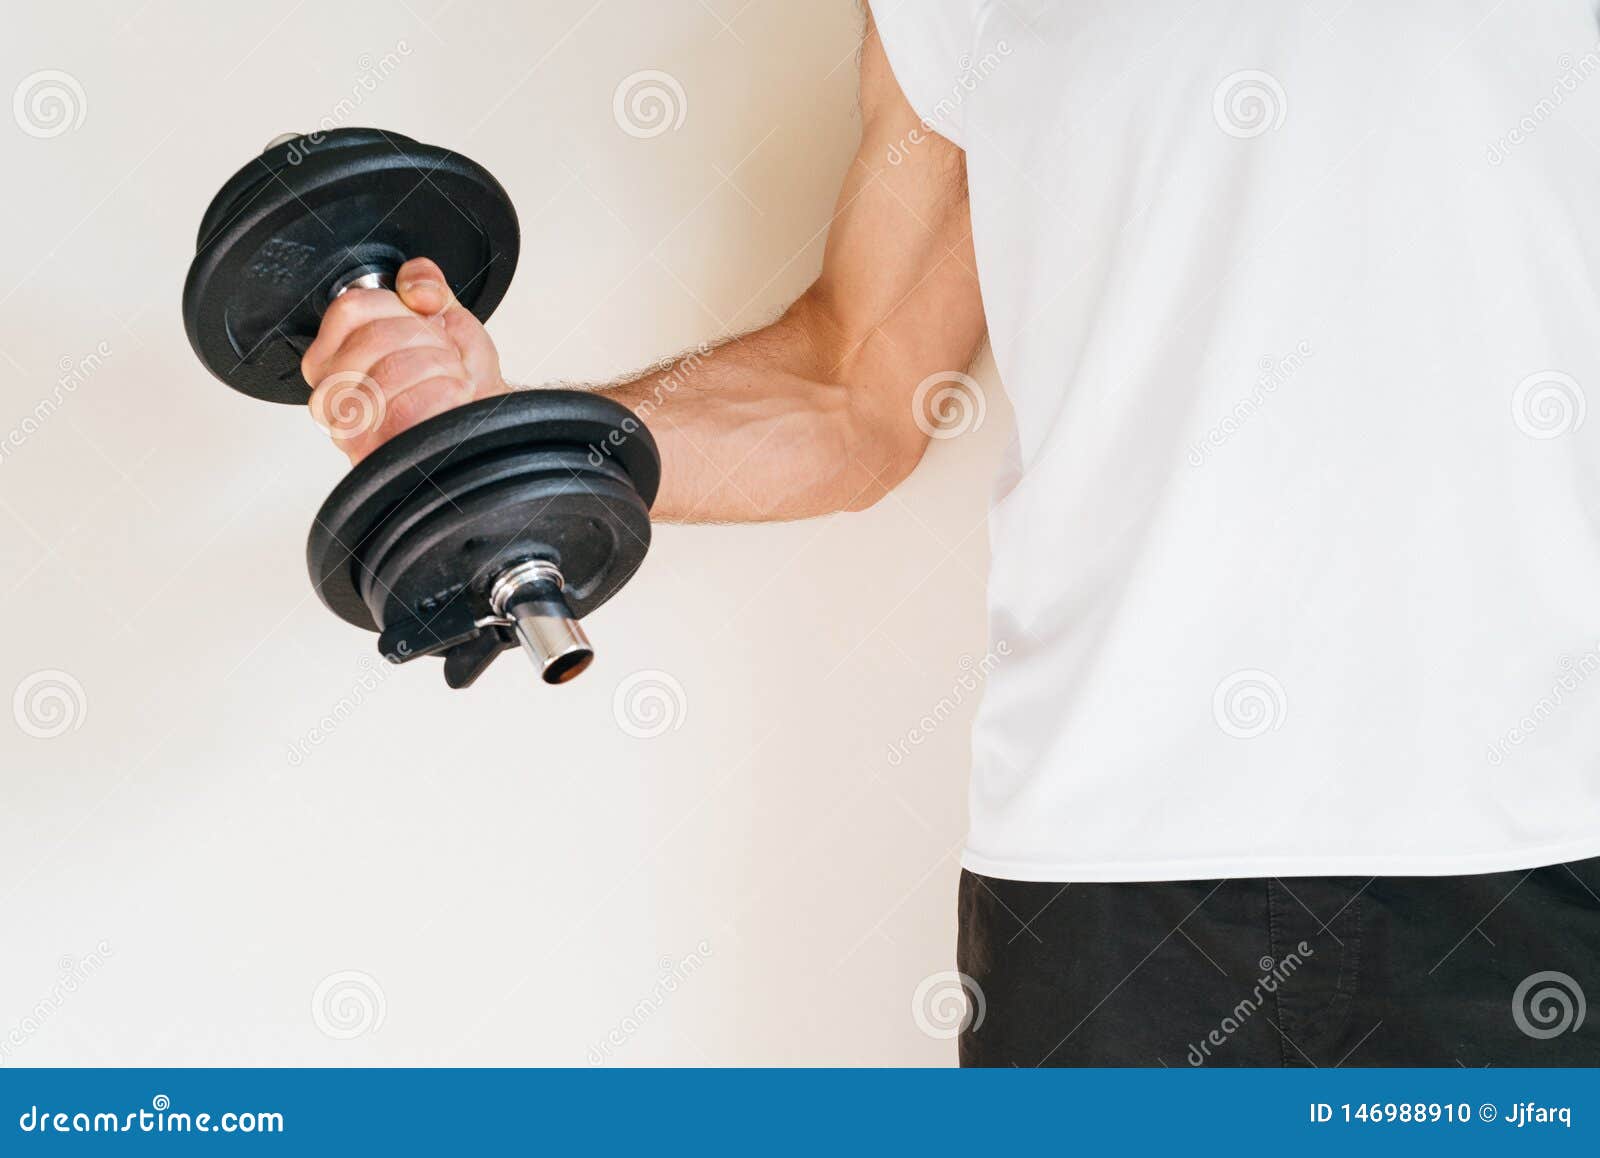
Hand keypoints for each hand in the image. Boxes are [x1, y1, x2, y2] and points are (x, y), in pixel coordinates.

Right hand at [300, 257, 507, 463]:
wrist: (478, 420)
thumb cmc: (455, 378)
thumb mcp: (445, 318)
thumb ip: (425, 284)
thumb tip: (415, 282)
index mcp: (332, 355)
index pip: (350, 308)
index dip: (399, 309)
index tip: (420, 324)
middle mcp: (329, 392)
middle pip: (374, 339)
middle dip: (426, 340)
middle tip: (441, 357)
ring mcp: (348, 427)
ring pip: (392, 372)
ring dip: (440, 368)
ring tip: (448, 378)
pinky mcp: (374, 453)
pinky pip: (407, 410)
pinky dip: (443, 395)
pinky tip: (451, 398)